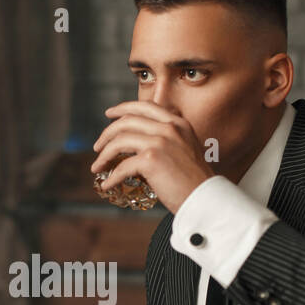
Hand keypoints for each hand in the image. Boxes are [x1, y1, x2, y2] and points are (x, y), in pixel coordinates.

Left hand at [90, 101, 213, 213]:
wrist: (206, 198)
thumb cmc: (195, 181)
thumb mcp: (186, 150)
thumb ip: (168, 140)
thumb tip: (139, 144)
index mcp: (178, 123)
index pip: (145, 106)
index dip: (124, 108)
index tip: (110, 114)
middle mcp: (169, 128)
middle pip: (127, 121)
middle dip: (107, 133)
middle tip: (97, 146)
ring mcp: (160, 142)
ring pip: (119, 141)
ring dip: (104, 155)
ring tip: (97, 166)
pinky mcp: (151, 160)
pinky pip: (122, 166)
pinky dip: (111, 177)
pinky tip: (107, 184)